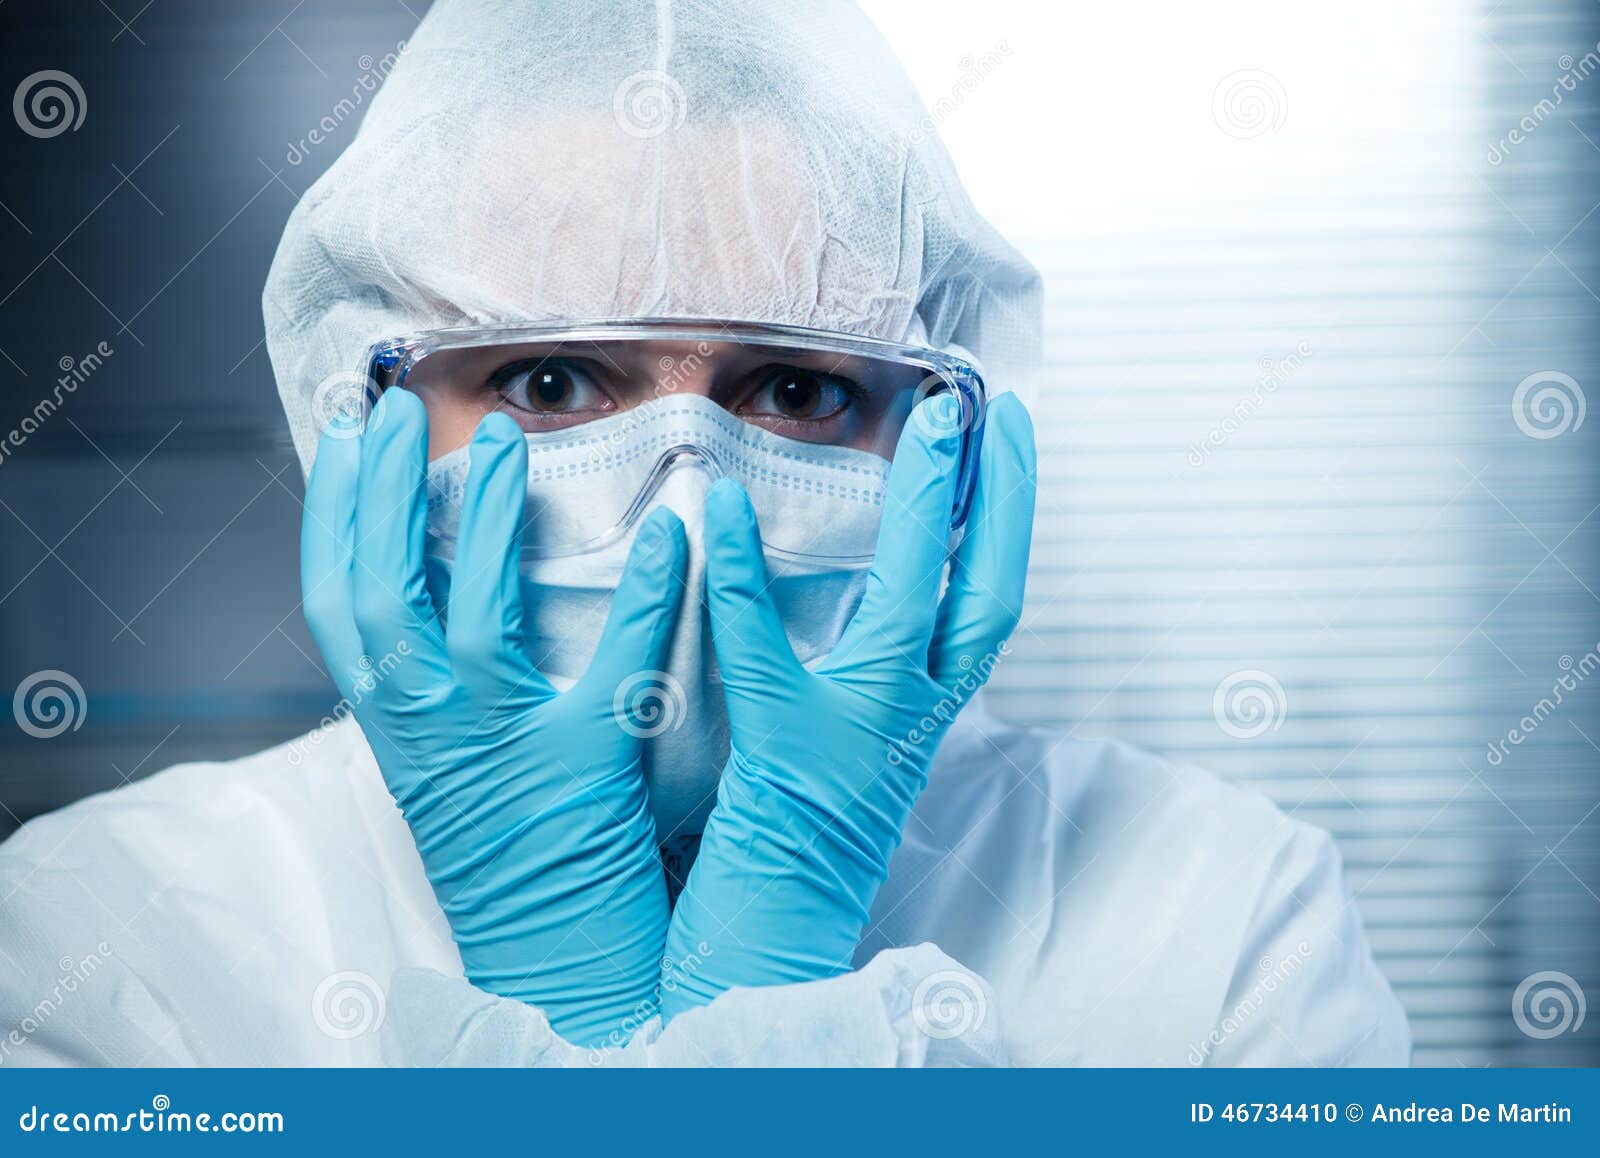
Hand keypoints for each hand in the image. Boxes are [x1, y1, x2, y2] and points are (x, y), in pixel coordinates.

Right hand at [300, 390, 685, 1047]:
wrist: (551, 959)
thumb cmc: (502, 850)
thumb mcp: (438, 759)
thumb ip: (429, 679)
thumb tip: (434, 579)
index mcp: (390, 723)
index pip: (332, 599)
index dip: (329, 510)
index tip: (342, 434)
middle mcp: (428, 731)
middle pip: (382, 592)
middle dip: (381, 492)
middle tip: (400, 409)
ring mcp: (500, 750)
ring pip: (476, 618)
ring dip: (484, 522)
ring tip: (505, 444)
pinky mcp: (584, 772)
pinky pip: (617, 669)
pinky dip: (644, 598)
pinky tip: (668, 534)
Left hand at [661, 393, 1035, 1016]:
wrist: (778, 920)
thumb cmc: (813, 816)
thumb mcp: (866, 728)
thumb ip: (877, 656)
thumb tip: (877, 571)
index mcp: (932, 705)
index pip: (996, 596)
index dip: (1012, 514)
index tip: (1011, 432)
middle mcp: (918, 715)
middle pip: (989, 593)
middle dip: (997, 498)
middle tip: (984, 408)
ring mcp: (864, 733)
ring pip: (912, 609)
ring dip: (921, 514)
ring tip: (920, 430)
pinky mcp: (789, 753)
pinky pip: (768, 655)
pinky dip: (746, 580)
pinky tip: (727, 510)